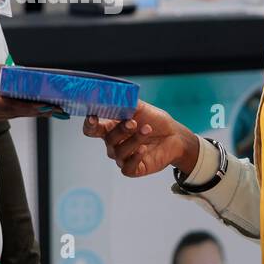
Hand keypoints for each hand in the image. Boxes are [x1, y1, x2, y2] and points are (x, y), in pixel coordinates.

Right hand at [0, 61, 54, 124]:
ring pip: (10, 116)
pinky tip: (32, 107)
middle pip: (13, 113)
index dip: (27, 106)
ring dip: (30, 112)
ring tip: (52, 108)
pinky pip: (4, 116)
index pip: (6, 104)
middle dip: (36, 110)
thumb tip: (10, 70)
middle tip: (58, 108)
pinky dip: (18, 111)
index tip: (45, 105)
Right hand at [83, 99, 197, 178]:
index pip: (92, 129)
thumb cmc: (155, 121)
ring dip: (134, 140)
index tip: (93, 116)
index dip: (89, 124)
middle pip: (108, 139)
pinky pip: (127, 167)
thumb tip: (116, 94)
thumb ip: (127, 102)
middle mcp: (114, 144)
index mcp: (111, 128)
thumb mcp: (141, 108)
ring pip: (119, 153)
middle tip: (132, 122)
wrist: (174, 136)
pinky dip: (135, 157)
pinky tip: (143, 149)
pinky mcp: (133, 169)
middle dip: (120, 130)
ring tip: (147, 130)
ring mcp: (123, 157)